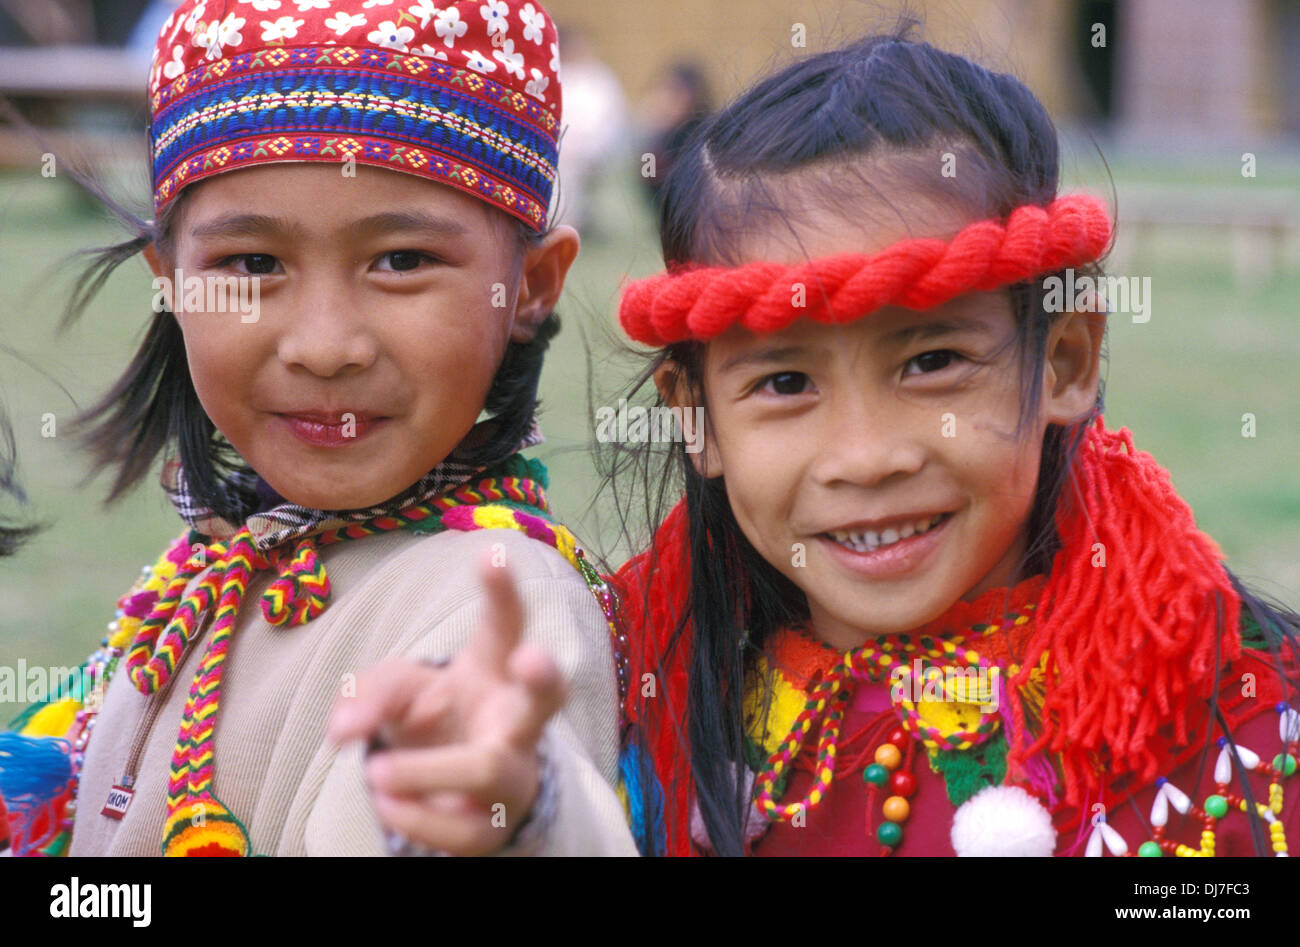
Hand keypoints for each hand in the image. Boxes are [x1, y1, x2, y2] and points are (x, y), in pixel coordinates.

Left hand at [327, 552, 565, 854]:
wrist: (452, 793)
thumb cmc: (433, 720)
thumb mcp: (397, 693)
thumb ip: (368, 694)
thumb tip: (344, 731)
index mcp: (495, 669)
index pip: (506, 624)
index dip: (502, 591)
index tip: (492, 553)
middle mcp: (516, 717)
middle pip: (547, 695)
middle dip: (544, 676)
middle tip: (531, 659)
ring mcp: (513, 772)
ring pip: (489, 769)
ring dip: (427, 771)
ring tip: (375, 773)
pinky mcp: (494, 823)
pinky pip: (458, 826)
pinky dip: (414, 815)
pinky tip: (386, 802)